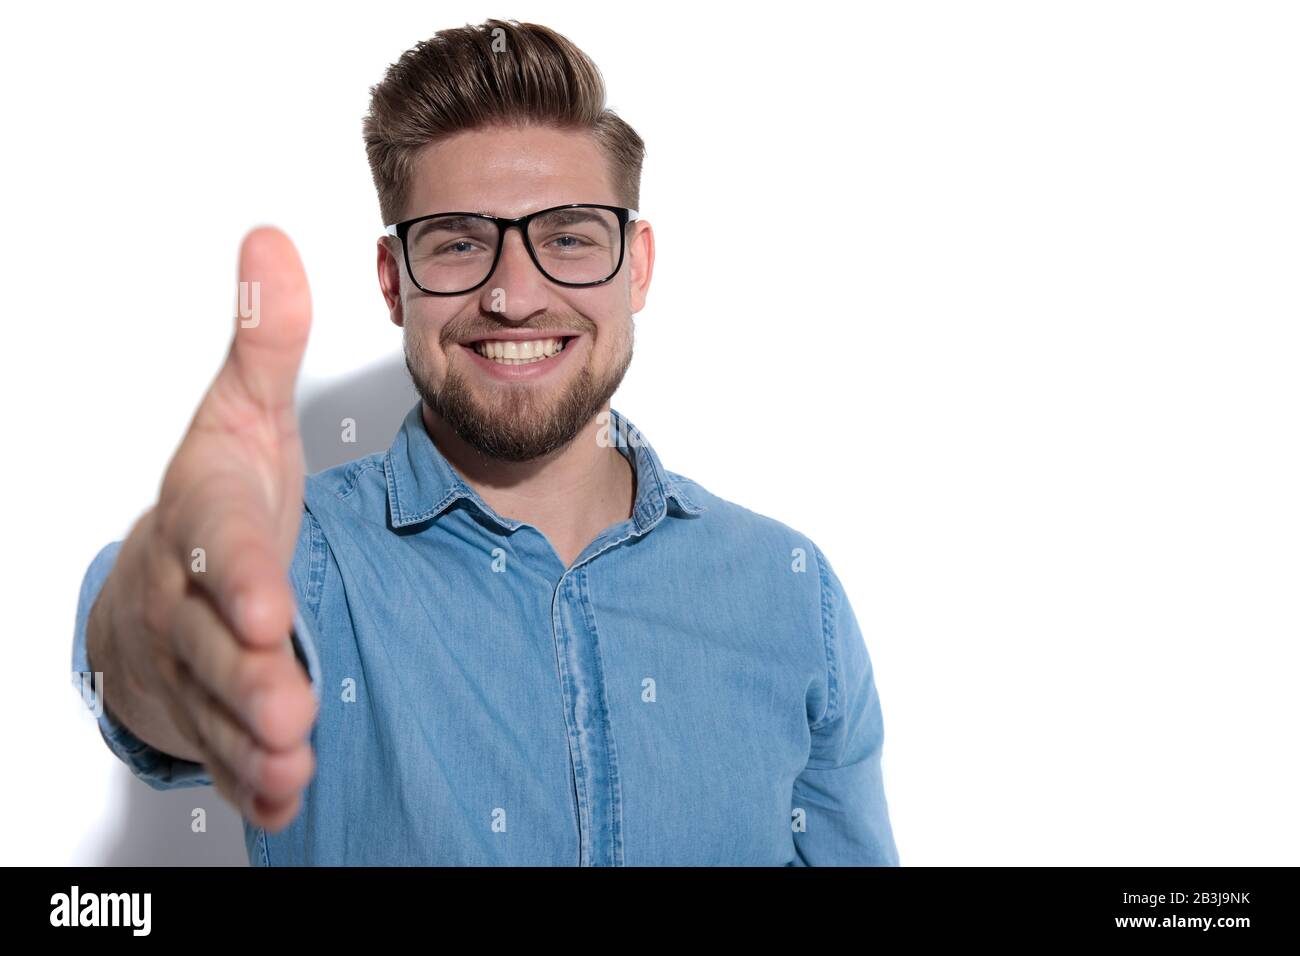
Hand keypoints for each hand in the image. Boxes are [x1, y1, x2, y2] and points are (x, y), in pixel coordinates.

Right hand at [107, 226, 317, 830]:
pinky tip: (283, 798)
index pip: (220, 544)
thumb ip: (262, 340)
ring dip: (252, 740)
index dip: (241, 575)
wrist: (160, 579)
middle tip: (288, 707)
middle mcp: (190, 595)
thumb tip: (270, 240)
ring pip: (219, 705)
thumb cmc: (213, 496)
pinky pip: (225, 748)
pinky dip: (253, 779)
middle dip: (248, 675)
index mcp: (204, 519)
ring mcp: (196, 658)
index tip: (270, 605)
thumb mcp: (238, 414)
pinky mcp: (209, 706)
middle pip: (216, 640)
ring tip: (290, 763)